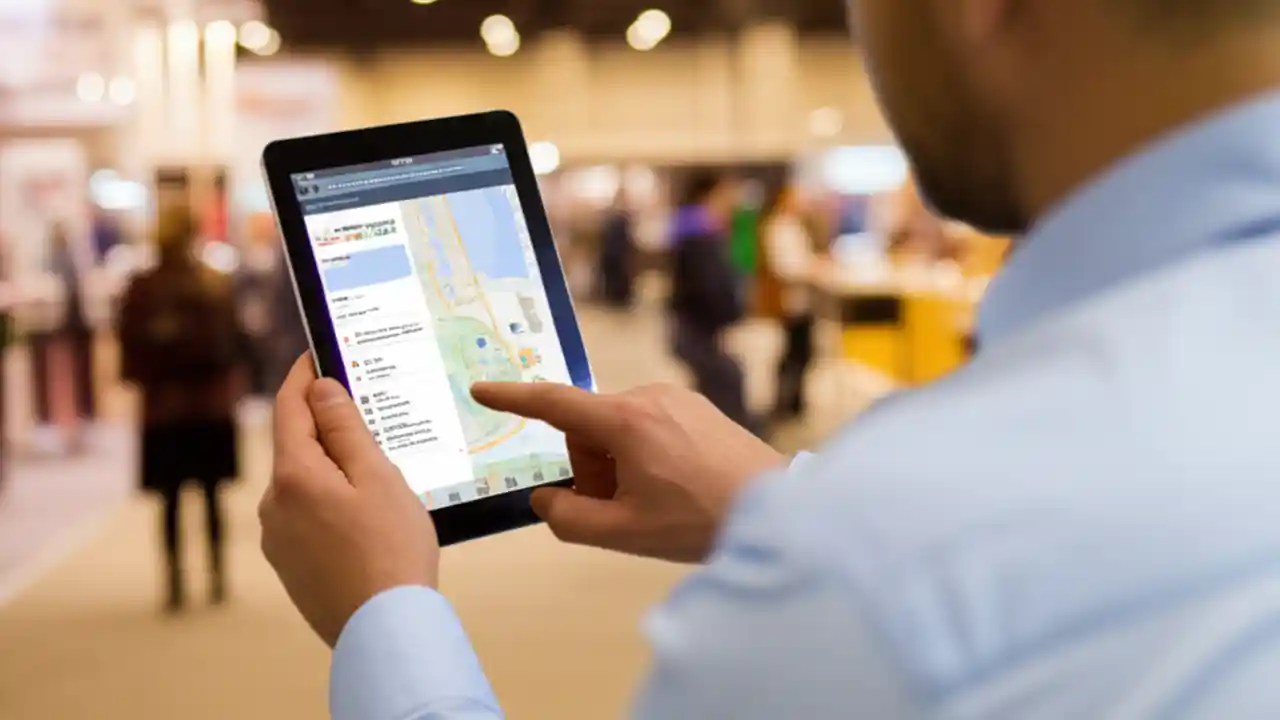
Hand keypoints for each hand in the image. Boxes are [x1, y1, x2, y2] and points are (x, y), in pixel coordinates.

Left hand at [261, 356, 438, 646]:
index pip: (289, 408)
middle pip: (298, 447)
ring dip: (334, 471)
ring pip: (304, 484)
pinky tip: (367, 520)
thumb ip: (346, 428)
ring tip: (380, 480)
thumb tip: (320, 389)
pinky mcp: (291, 566)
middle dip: (329, 429)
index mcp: (293, 476)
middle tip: (371, 417)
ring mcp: (279, 539)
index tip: (317, 354)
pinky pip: (309, 518)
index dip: (303, 376)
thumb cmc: (391, 549)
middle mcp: (274, 505)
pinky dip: (333, 505)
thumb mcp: (378, 476)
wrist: (386, 629)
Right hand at [471, 382, 784, 562]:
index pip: (554, 403)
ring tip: (653, 502)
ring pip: (615, 430)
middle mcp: (649, 397)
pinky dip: (642, 457)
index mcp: (626, 421)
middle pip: (586, 430)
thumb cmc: (702, 520)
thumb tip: (545, 499)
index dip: (512, 398)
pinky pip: (646, 427)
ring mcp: (675, 399)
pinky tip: (674, 488)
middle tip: (620, 509)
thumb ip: (568, 518)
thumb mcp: (623, 533)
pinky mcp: (695, 407)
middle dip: (589, 469)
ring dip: (616, 466)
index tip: (482, 390)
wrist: (777, 511)